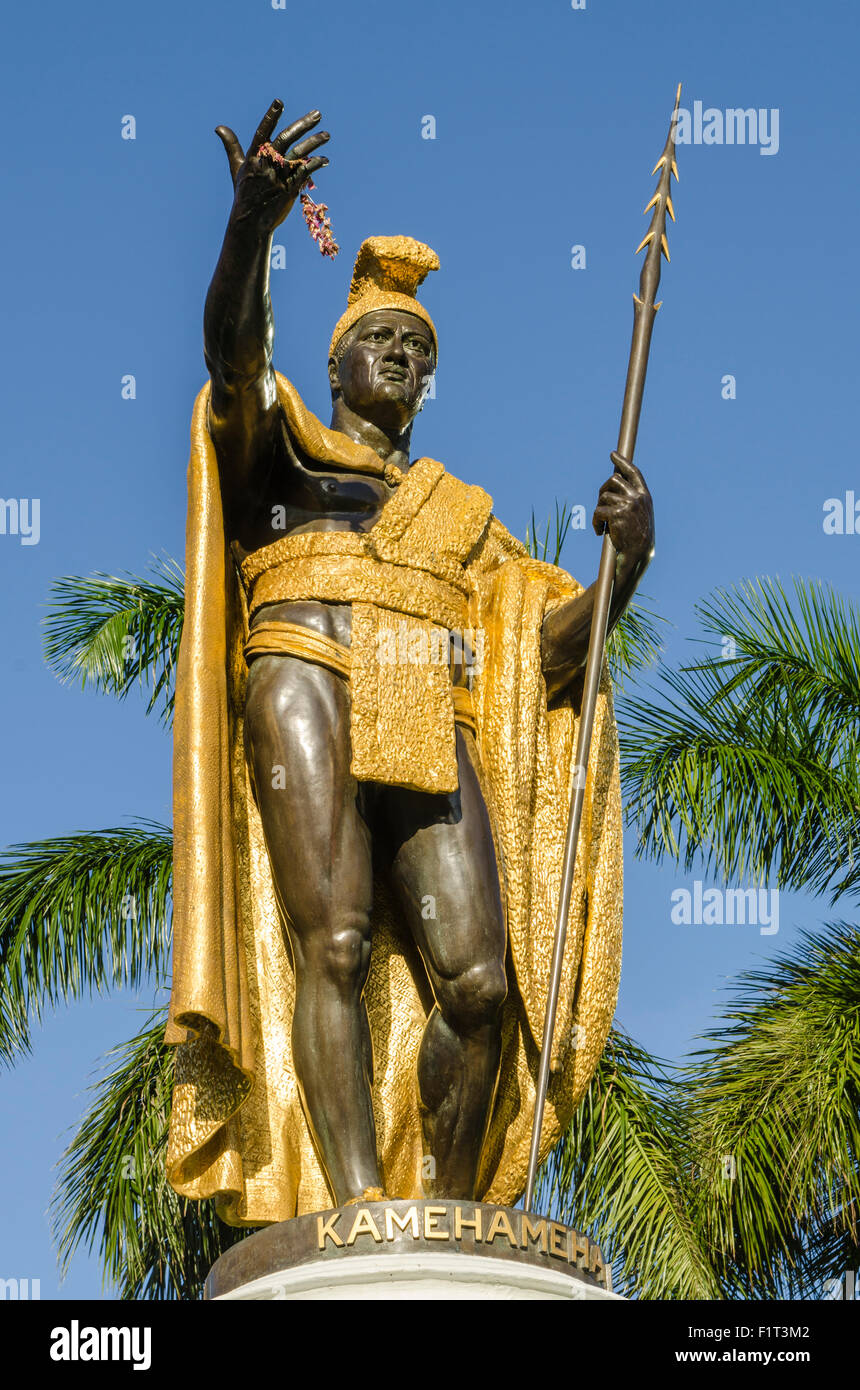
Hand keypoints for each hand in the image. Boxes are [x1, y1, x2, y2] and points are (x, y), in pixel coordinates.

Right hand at [215, 99, 329, 235]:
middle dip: (303, 125)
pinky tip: (324, 159)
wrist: (250, 223)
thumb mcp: (236, 168)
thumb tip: (219, 127)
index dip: (270, 118)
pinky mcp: (288, 190)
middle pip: (286, 139)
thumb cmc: (244, 193)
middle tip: (317, 114)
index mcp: (253, 157)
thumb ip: (231, 146)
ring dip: (314, 143)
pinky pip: (304, 173)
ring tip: (327, 135)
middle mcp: (266, 165)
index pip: (262, 133)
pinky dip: (314, 165)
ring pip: (299, 154)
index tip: (279, 103)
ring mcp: (278, 178)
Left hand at [592, 451, 654, 568]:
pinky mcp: (617, 514)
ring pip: (603, 497)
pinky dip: (596, 522)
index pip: (633, 472)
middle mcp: (637, 497)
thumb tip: (615, 481)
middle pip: (613, 480)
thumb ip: (631, 497)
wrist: (638, 553)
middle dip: (602, 490)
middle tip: (601, 504)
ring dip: (599, 510)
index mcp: (644, 495)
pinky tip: (599, 532)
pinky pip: (598, 512)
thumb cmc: (637, 535)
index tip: (612, 455)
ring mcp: (627, 505)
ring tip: (603, 523)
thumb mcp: (640, 512)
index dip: (622, 462)